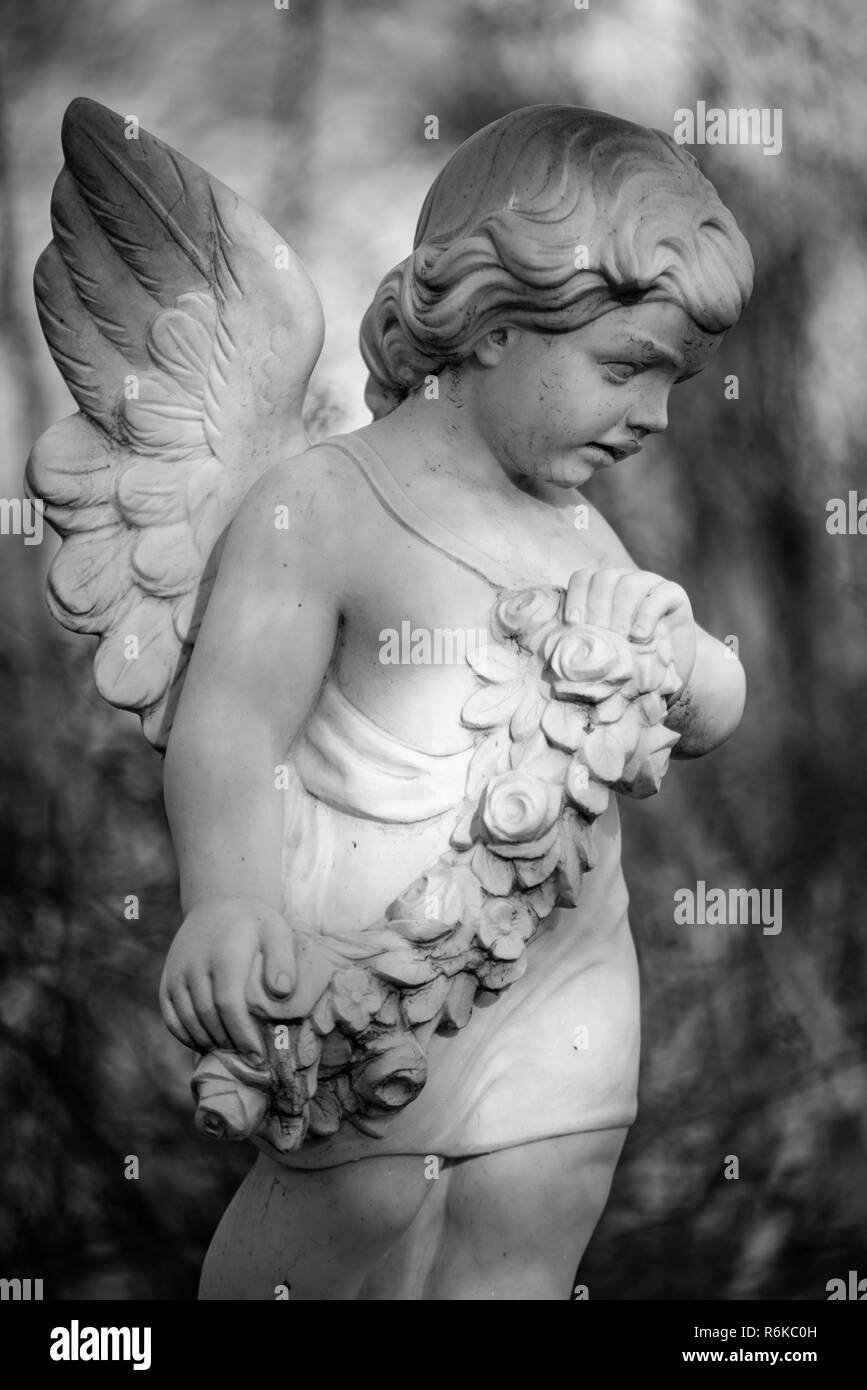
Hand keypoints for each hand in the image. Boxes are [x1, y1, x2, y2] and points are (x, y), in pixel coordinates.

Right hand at [159, 896, 295, 1056]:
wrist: (218, 902)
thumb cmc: (254, 922)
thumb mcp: (276, 931)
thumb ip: (282, 960)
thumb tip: (282, 992)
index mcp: (223, 954)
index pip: (228, 1004)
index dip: (241, 1034)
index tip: (257, 1056)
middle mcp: (195, 964)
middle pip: (207, 1016)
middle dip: (229, 1044)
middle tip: (249, 1063)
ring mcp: (177, 971)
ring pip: (187, 1019)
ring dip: (208, 1043)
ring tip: (231, 1056)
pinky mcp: (167, 978)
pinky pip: (170, 1015)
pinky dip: (185, 1036)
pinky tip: (204, 1046)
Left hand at [564, 567, 696, 691]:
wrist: (669, 674)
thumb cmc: (627, 664)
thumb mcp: (602, 651)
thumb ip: (584, 641)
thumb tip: (554, 648)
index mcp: (602, 589)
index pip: (583, 577)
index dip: (575, 597)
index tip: (573, 623)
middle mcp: (625, 580)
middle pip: (605, 578)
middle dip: (597, 607)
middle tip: (599, 635)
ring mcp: (651, 584)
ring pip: (630, 583)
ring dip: (620, 611)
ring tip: (619, 637)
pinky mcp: (675, 595)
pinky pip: (659, 596)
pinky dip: (646, 615)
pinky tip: (639, 637)